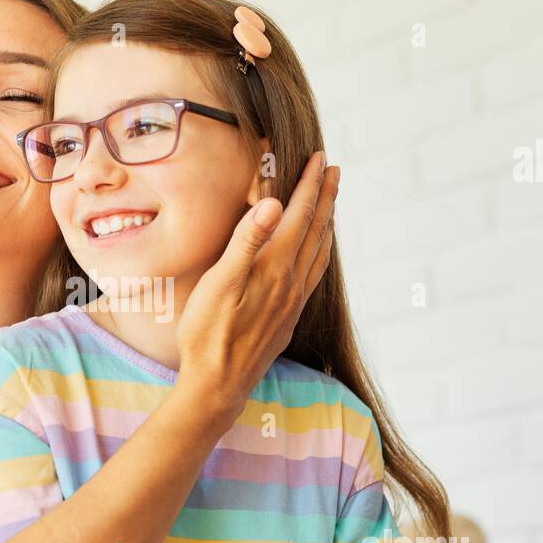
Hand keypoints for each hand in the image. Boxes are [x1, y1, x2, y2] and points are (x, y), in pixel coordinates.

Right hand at [176, 152, 338, 425]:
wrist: (218, 383)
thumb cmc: (208, 333)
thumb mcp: (219, 283)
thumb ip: (247, 241)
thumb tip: (272, 203)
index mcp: (275, 266)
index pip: (298, 215)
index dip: (309, 185)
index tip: (319, 159)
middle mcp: (291, 281)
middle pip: (315, 229)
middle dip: (324, 196)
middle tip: (333, 170)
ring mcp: (292, 300)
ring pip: (318, 251)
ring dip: (326, 222)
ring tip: (330, 202)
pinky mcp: (288, 316)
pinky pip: (314, 273)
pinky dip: (320, 251)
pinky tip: (317, 252)